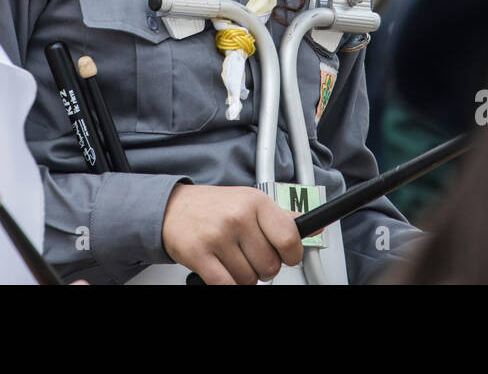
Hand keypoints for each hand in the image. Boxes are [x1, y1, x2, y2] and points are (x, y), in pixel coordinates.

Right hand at [161, 185, 301, 284]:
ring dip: (244, 277)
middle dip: (263, 268)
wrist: (172, 207)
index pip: (290, 238)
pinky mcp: (199, 255)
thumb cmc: (214, 207)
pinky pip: (228, 286)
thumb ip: (281, 217)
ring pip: (249, 279)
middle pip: (270, 265)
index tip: (286, 256)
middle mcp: (238, 217)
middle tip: (251, 257)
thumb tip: (314, 226)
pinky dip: (229, 284)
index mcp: (255, 202)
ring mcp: (218, 236)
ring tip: (232, 259)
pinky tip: (223, 271)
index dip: (292, 255)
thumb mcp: (250, 201)